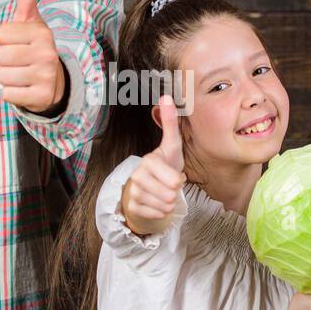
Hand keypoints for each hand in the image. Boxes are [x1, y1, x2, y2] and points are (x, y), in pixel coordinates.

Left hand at [0, 0, 66, 114]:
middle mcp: (47, 53)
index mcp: (42, 33)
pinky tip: (24, 88)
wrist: (54, 83)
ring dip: (7, 77)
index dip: (4, 40)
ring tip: (22, 74)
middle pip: (0, 55)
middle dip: (4, 60)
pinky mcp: (42, 97)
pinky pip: (8, 94)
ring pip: (1, 76)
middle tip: (20, 61)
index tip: (19, 43)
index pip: (0, 34)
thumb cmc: (34, 47)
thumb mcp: (31, 22)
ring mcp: (46, 76)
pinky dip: (11, 93)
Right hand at [119, 94, 185, 235]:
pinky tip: (157, 203)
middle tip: (168, 185)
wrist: (149, 187)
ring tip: (164, 193)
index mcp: (148, 160)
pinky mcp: (132, 206)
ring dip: (169, 203)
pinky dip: (161, 212)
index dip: (179, 180)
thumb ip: (170, 123)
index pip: (174, 180)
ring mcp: (133, 192)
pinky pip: (157, 214)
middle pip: (170, 195)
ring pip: (164, 206)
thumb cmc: (165, 165)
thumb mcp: (172, 145)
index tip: (174, 175)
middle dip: (175, 193)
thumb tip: (166, 95)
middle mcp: (137, 176)